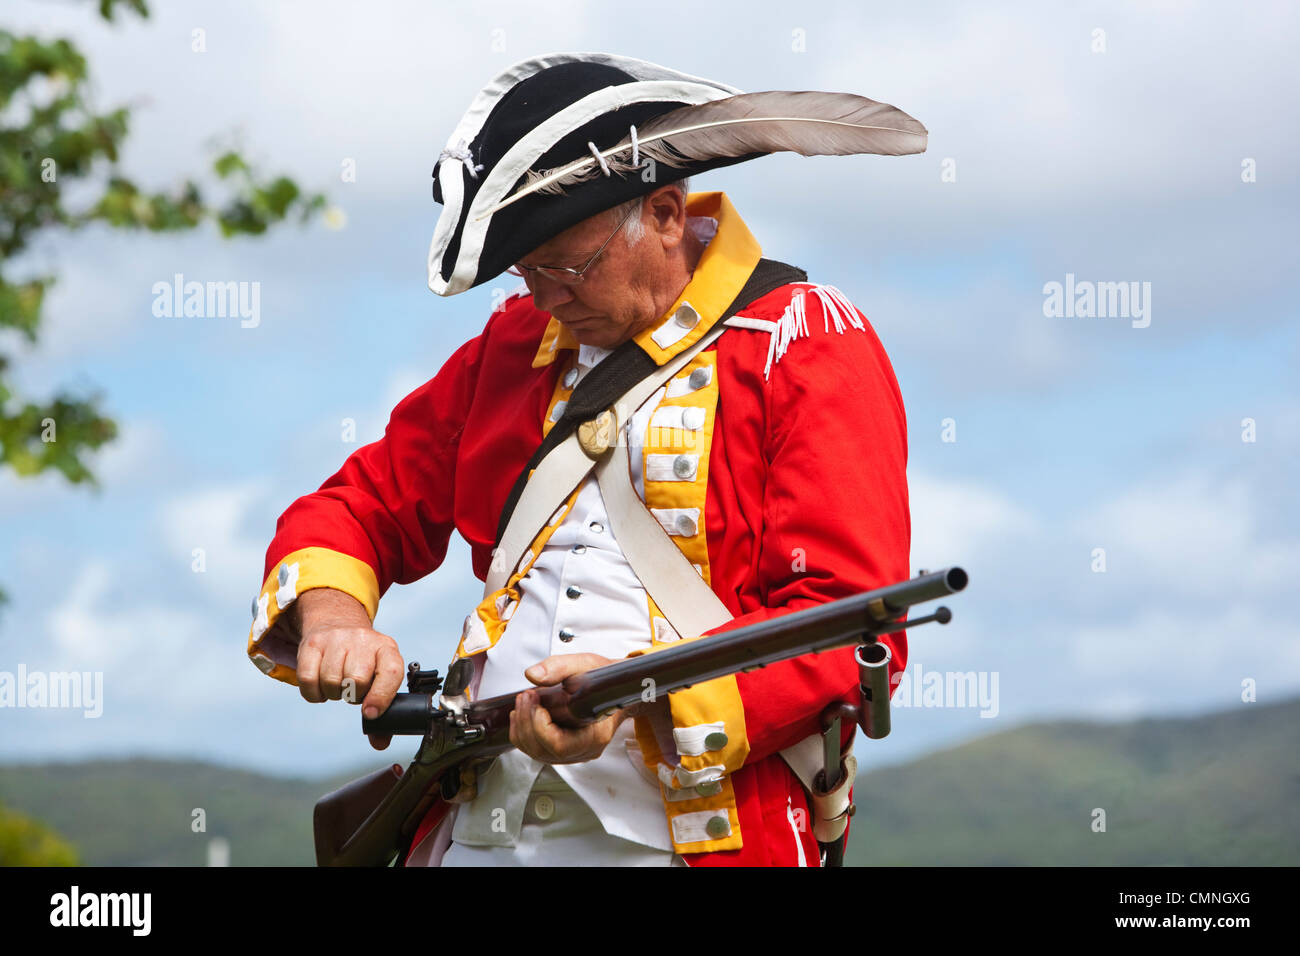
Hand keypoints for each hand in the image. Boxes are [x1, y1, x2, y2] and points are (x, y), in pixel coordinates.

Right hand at [293, 588, 404, 751]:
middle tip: (352, 691)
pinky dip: (313, 693)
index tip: (370, 713)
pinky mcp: (312, 644)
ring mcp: (337, 639)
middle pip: (356, 680)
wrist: (338, 625)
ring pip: (331, 680)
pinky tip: (321, 686)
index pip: (390, 672)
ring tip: (339, 685)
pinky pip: (307, 679)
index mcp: (387, 649)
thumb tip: (379, 743)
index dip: (381, 696)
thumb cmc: (363, 661)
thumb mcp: (379, 677)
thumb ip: (383, 712)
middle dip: (353, 695)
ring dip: (333, 693)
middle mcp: (364, 640)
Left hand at [509, 653, 627, 763]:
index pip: (559, 745)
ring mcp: (574, 752)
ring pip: (536, 752)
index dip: (540, 726)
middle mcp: (585, 749)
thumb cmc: (606, 679)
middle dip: (527, 722)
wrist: (617, 687)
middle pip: (543, 750)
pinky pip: (536, 749)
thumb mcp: (586, 664)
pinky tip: (524, 712)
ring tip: (524, 700)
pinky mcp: (564, 749)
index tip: (536, 700)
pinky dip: (523, 731)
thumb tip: (533, 674)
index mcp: (596, 734)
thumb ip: (560, 667)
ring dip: (522, 726)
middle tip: (526, 695)